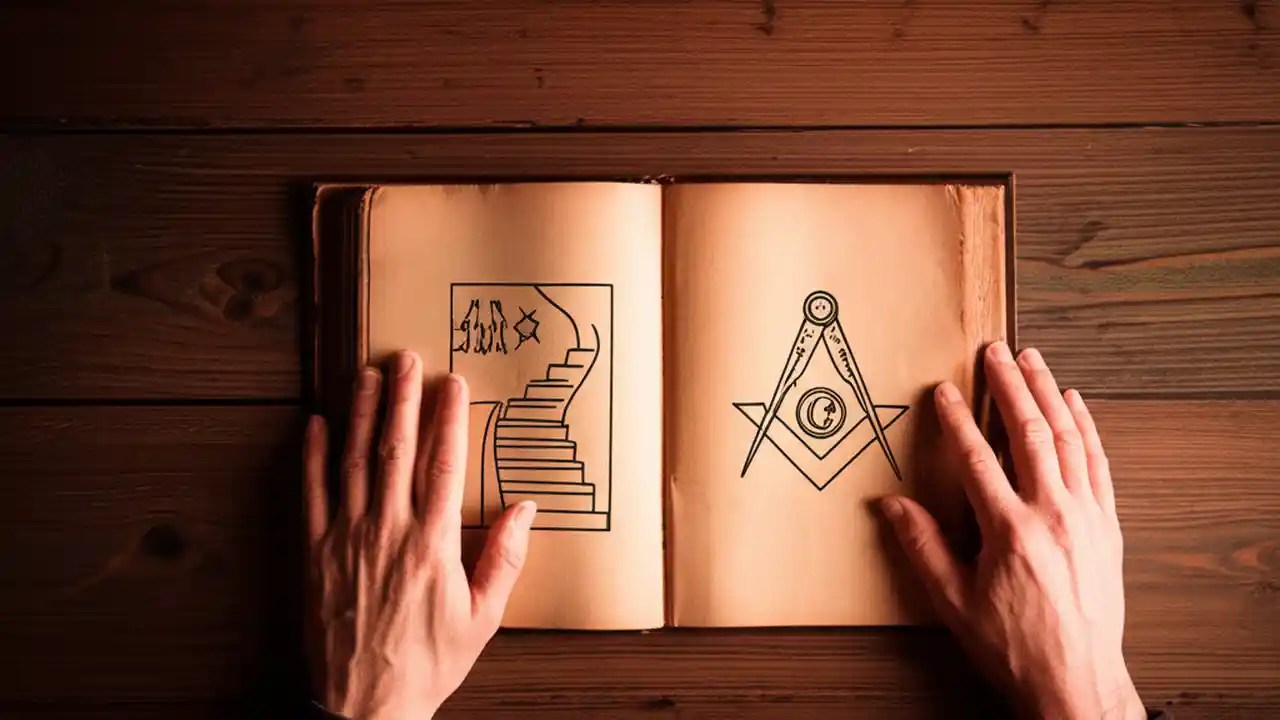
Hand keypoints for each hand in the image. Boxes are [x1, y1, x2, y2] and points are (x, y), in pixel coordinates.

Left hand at [304, 351, 536, 718]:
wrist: (365, 706)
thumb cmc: (429, 663)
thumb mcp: (483, 618)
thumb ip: (505, 559)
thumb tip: (525, 508)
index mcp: (432, 544)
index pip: (443, 464)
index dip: (448, 418)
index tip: (453, 384)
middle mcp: (387, 531)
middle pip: (396, 449)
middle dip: (402, 399)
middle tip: (406, 358)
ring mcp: (346, 538)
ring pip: (353, 461)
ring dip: (360, 413)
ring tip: (366, 375)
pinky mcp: (314, 553)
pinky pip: (311, 494)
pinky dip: (312, 456)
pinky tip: (316, 424)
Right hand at [881, 342, 1143, 719]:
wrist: (1074, 680)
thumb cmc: (1014, 646)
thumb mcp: (953, 603)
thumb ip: (922, 548)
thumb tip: (891, 506)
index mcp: (1011, 531)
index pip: (979, 458)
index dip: (958, 420)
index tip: (945, 392)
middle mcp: (1053, 516)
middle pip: (1031, 433)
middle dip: (1010, 386)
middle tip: (996, 353)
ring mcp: (1086, 518)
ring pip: (1069, 439)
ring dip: (1049, 394)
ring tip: (1034, 361)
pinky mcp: (1107, 527)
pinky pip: (1099, 463)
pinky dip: (1087, 428)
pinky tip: (1076, 405)